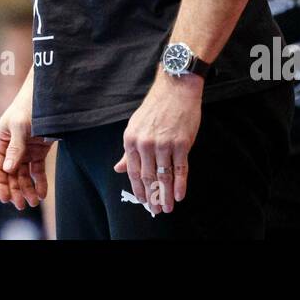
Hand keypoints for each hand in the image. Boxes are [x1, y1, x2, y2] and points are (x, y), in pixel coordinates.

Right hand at [0, 83, 53, 209]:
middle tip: (23, 205)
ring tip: (34, 202)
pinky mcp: (38, 151)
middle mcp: (9, 148)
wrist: (47, 95)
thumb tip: (8, 169)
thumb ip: (15, 147)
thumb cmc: (28, 106)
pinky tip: (42, 193)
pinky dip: (39, 182)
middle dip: (16, 190)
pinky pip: (37, 170)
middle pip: (10, 175)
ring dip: (28, 189)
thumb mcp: (19, 125)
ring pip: (23, 175)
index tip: (5, 199)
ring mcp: (24, 150)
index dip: (0, 184)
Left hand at [114, 72, 201, 213]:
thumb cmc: (155, 108)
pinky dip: (180, 185)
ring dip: (166, 195)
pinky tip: (179, 195)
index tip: (143, 200)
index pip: (133, 172)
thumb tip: (118, 169)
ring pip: (164, 176)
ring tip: (167, 208)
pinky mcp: (181, 143)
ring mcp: (163, 144)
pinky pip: (180, 169)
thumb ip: (128, 151)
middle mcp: (145, 144)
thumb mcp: (135, 126)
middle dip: (152, 196)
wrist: (175, 89)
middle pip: (148, 177)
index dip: (138, 189)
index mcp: (131, 140)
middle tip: (155, 210)